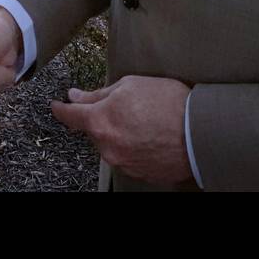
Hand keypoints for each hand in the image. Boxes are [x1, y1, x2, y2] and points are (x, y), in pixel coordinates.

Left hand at [49, 75, 192, 185]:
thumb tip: (76, 97)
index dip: (61, 109)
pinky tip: (150, 134)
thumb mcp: (130, 86)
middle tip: (125, 106)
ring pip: (111, 143)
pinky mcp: (140, 173)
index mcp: (100, 122)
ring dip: (119, 132)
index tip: (57, 106)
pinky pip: (128, 155)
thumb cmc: (168, 104)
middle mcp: (107, 146)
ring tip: (144, 120)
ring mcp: (124, 163)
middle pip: (94, 130)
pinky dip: (133, 145)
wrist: (201, 134)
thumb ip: (98, 94)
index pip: (70, 116)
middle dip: (102, 118)